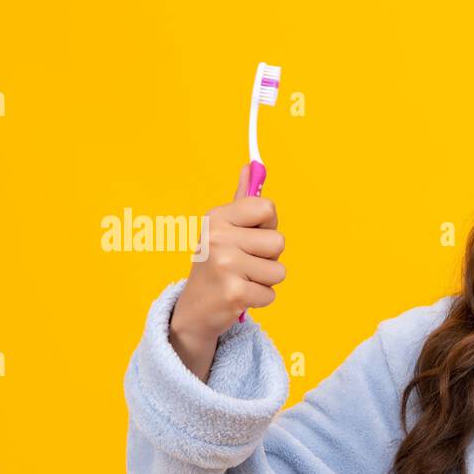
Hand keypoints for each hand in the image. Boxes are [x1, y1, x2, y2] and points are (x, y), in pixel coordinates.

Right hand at [171, 164, 286, 342]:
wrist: (195, 308)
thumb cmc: (217, 264)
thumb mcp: (225, 228)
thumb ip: (243, 200)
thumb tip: (253, 165)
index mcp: (217, 217)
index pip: (267, 208)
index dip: (268, 225)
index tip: (252, 234)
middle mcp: (218, 238)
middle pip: (278, 242)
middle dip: (269, 257)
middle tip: (245, 263)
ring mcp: (225, 266)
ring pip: (278, 271)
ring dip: (266, 280)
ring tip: (242, 279)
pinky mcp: (234, 293)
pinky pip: (270, 294)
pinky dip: (260, 299)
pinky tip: (240, 296)